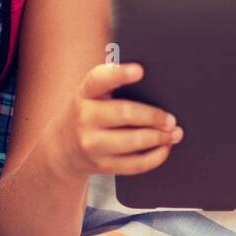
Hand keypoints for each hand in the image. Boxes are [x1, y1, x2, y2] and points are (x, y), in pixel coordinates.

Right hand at [53, 63, 182, 180]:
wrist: (62, 147)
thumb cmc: (89, 112)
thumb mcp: (92, 95)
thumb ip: (116, 85)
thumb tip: (158, 88)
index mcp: (86, 93)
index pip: (99, 79)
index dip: (119, 74)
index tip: (139, 70)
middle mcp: (85, 117)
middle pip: (124, 113)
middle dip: (153, 117)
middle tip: (171, 119)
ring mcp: (92, 144)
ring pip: (132, 141)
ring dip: (158, 138)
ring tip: (173, 133)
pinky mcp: (102, 165)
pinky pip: (134, 164)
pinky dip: (155, 157)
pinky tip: (164, 149)